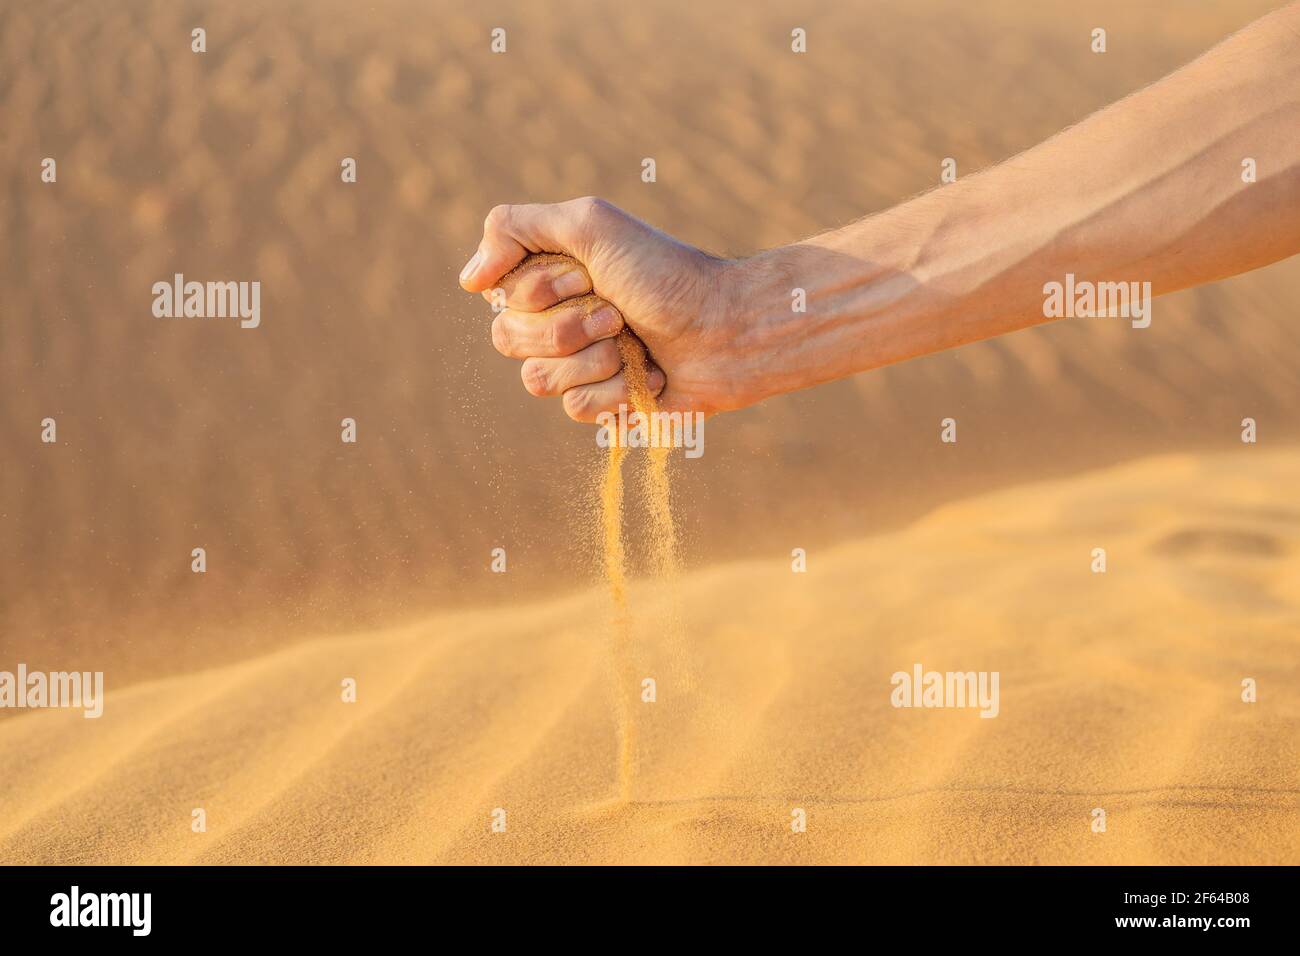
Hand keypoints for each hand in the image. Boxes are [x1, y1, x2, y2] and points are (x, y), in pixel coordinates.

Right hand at [459, 197, 762, 420]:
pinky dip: (615, 391)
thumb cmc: (666, 274)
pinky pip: (575, 409)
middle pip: (508, 341)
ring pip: (538, 381)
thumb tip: (468, 280)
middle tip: (618, 314)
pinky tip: (648, 377)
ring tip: (635, 346)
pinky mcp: (604, 404)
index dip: (543, 293)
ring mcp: (580, 365)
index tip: (591, 276)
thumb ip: (516, 228)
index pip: (500, 298)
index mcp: (550, 279)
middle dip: (569, 328)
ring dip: (594, 361)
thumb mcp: (592, 225)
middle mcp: (558, 320)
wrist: (727, 330)